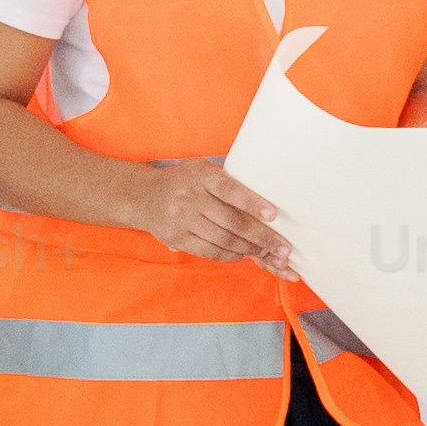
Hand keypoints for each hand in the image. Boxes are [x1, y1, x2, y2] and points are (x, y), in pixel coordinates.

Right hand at [122, 158, 297, 276]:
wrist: (142, 196)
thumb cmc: (183, 181)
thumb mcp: (202, 170)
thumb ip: (228, 182)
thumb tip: (265, 206)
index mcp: (201, 176)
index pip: (230, 190)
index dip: (253, 203)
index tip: (273, 215)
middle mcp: (190, 197)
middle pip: (232, 222)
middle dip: (262, 237)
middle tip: (284, 249)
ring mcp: (182, 220)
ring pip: (223, 240)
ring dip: (249, 249)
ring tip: (268, 253)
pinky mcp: (177, 238)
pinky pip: (210, 251)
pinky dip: (230, 255)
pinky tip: (243, 253)